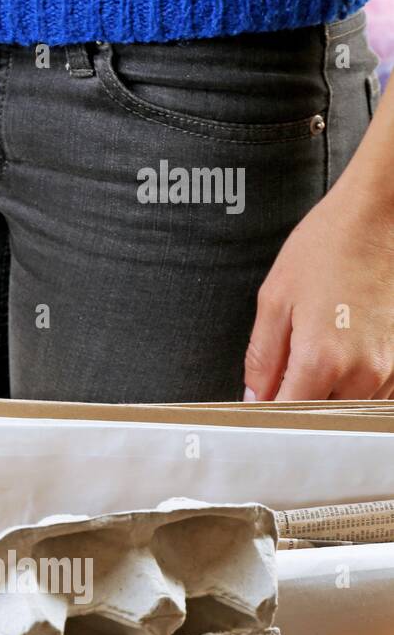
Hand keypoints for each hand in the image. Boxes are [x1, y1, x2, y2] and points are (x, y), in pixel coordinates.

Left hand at [244, 183, 393, 399]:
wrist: (383, 216)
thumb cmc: (330, 246)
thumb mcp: (275, 299)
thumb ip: (261, 358)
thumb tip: (254, 397)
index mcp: (323, 359)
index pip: (288, 417)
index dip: (267, 419)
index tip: (255, 413)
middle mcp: (365, 372)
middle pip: (321, 418)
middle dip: (297, 405)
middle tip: (281, 382)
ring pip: (351, 408)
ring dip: (329, 396)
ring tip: (318, 355)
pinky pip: (378, 392)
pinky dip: (356, 384)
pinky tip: (344, 355)